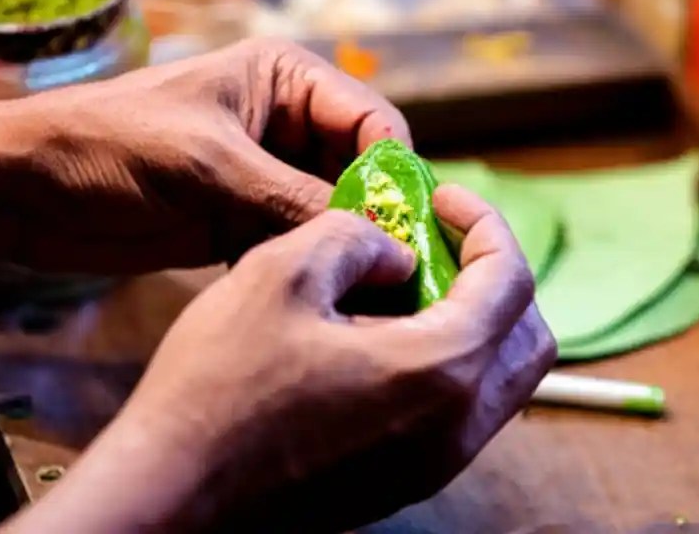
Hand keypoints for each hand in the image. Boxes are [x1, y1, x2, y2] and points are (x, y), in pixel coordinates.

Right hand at [0, 186, 556, 532]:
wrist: (171, 498)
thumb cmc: (217, 390)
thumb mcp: (280, 275)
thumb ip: (356, 239)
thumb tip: (395, 251)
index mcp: (440, 371)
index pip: (511, 281)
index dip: (485, 224)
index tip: (443, 199)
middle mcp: (455, 428)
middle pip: (527, 338)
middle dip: (495, 276)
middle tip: (438, 242)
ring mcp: (432, 464)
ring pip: (499, 380)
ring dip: (474, 321)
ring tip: (406, 285)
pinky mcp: (403, 482)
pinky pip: (460, 414)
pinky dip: (447, 364)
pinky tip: (380, 337)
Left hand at [3, 37, 409, 272]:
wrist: (20, 188)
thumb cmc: (108, 147)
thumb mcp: (208, 166)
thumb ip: (293, 198)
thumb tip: (380, 239)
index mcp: (287, 78)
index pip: (375, 123)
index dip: (395, 176)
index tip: (403, 235)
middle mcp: (288, 122)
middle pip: (363, 173)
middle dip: (376, 219)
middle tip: (396, 278)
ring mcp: (266, 173)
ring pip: (334, 214)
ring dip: (343, 250)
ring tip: (361, 297)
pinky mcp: (242, 219)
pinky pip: (296, 243)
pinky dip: (305, 267)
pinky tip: (314, 300)